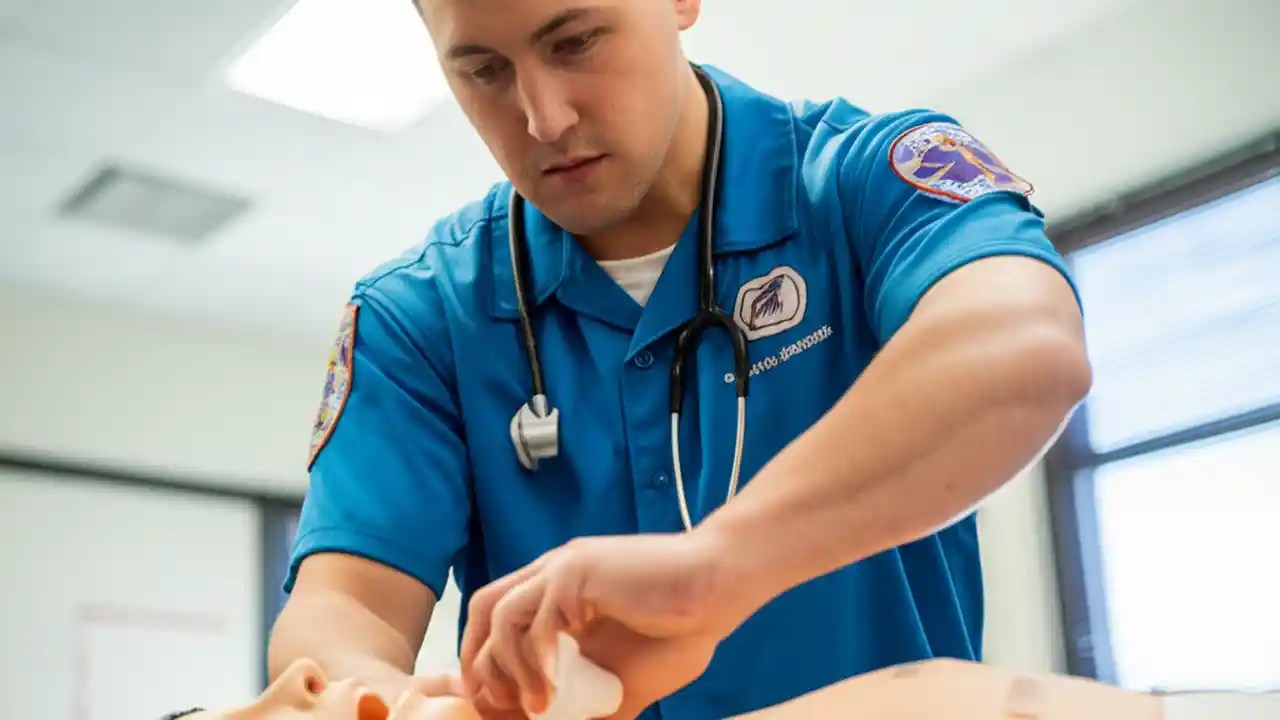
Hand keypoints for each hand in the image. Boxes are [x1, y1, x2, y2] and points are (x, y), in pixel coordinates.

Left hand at [459, 531, 761, 717]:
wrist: (719, 586)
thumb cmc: (683, 628)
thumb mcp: (623, 679)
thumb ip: (586, 699)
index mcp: (559, 590)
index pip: (497, 617)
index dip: (484, 660)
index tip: (494, 704)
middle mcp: (553, 573)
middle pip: (483, 609)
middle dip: (478, 662)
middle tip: (497, 704)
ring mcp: (564, 569)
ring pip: (500, 616)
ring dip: (507, 667)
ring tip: (536, 705)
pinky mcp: (578, 572)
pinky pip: (535, 619)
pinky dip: (534, 658)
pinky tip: (552, 685)